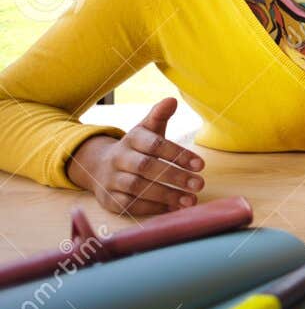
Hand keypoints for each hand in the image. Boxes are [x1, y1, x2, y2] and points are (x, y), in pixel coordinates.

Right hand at [65, 98, 205, 216]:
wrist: (98, 167)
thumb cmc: (135, 148)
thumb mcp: (145, 130)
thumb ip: (159, 117)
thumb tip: (171, 100)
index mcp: (131, 139)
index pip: (155, 145)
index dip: (178, 154)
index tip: (201, 165)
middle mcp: (118, 158)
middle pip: (146, 167)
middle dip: (175, 176)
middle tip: (199, 184)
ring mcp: (112, 180)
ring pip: (138, 188)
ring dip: (166, 195)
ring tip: (191, 200)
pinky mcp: (109, 200)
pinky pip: (131, 205)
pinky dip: (153, 207)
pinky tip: (174, 208)